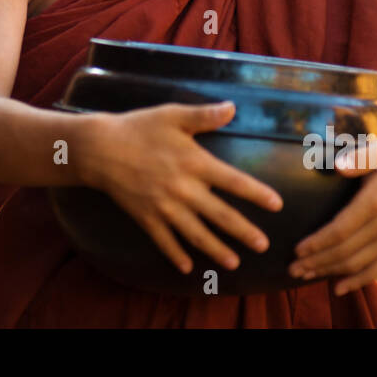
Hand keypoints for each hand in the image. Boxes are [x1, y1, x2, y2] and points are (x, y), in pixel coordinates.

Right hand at [83, 102, 282, 274]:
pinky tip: (187, 268)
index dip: (256, 193)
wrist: (100, 149)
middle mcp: (183, 189)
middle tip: (263, 245)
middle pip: (220, 216)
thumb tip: (232, 108)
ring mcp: (164, 207)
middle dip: (244, 232)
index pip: (233, 181)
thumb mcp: (172, 115)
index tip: (276, 205)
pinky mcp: (146, 218)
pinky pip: (165, 241)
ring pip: (196, 234)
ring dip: (216, 250)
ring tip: (234, 263)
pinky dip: (176, 255)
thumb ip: (204, 115)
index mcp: (194, 163)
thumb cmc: (138, 128)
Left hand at [287, 133, 376, 294]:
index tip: (297, 250)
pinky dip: (358, 281)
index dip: (319, 243)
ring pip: (358, 263)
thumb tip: (339, 166)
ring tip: (304, 276)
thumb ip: (360, 158)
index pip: (342, 230)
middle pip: (346, 252)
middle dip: (317, 263)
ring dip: (330, 272)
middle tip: (292, 269)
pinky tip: (338, 288)